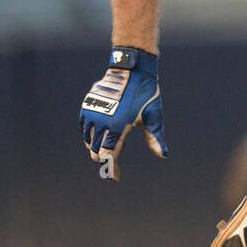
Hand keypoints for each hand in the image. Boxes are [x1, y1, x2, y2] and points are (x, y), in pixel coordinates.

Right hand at [79, 46, 167, 180]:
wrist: (131, 69)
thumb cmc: (145, 93)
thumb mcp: (153, 116)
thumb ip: (156, 137)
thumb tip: (163, 155)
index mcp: (117, 125)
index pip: (108, 155)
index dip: (111, 169)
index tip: (115, 177)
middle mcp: (101, 121)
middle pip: (96, 151)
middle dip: (105, 158)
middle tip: (119, 152)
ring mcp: (92, 112)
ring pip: (89, 141)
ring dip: (98, 146)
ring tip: (115, 137)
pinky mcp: (87, 106)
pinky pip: (83, 128)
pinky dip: (90, 135)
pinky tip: (102, 134)